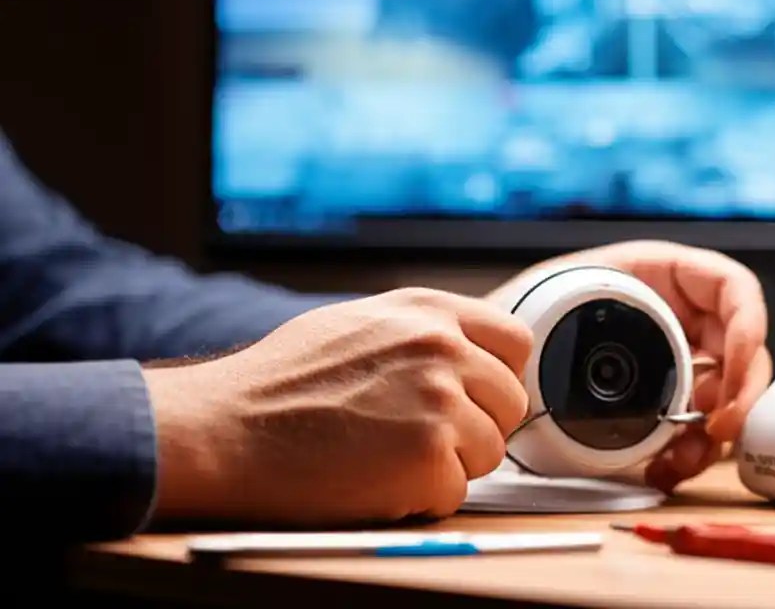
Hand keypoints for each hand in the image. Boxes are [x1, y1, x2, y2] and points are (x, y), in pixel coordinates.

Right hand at [143, 288, 532, 525]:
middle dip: (476, 426)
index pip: (515, 342)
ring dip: (449, 465)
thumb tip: (470, 351)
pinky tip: (374, 480)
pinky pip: (456, 493)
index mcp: (428, 311)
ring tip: (386, 456)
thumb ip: (421, 331)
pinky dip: (421, 499)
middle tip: (418, 438)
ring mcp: (440, 403)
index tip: (474, 397)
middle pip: (510, 402)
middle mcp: (443, 348)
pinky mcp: (429, 458)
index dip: (498, 376)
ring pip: (490, 451)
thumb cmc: (279, 382)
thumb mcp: (358, 322)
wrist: (224, 428)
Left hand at [488, 240, 771, 491]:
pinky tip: (663, 469)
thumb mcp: (541, 301)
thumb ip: (563, 315)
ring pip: (724, 395)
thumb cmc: (521, 309)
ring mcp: (679, 359)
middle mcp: (680, 315)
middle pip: (742, 349)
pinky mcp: (668, 402)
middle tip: (719, 426)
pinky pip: (697, 428)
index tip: (736, 366)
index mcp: (661, 274)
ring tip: (681, 461)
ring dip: (714, 433)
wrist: (501, 357)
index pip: (731, 289)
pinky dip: (689, 453)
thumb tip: (574, 349)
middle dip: (739, 392)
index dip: (748, 325)